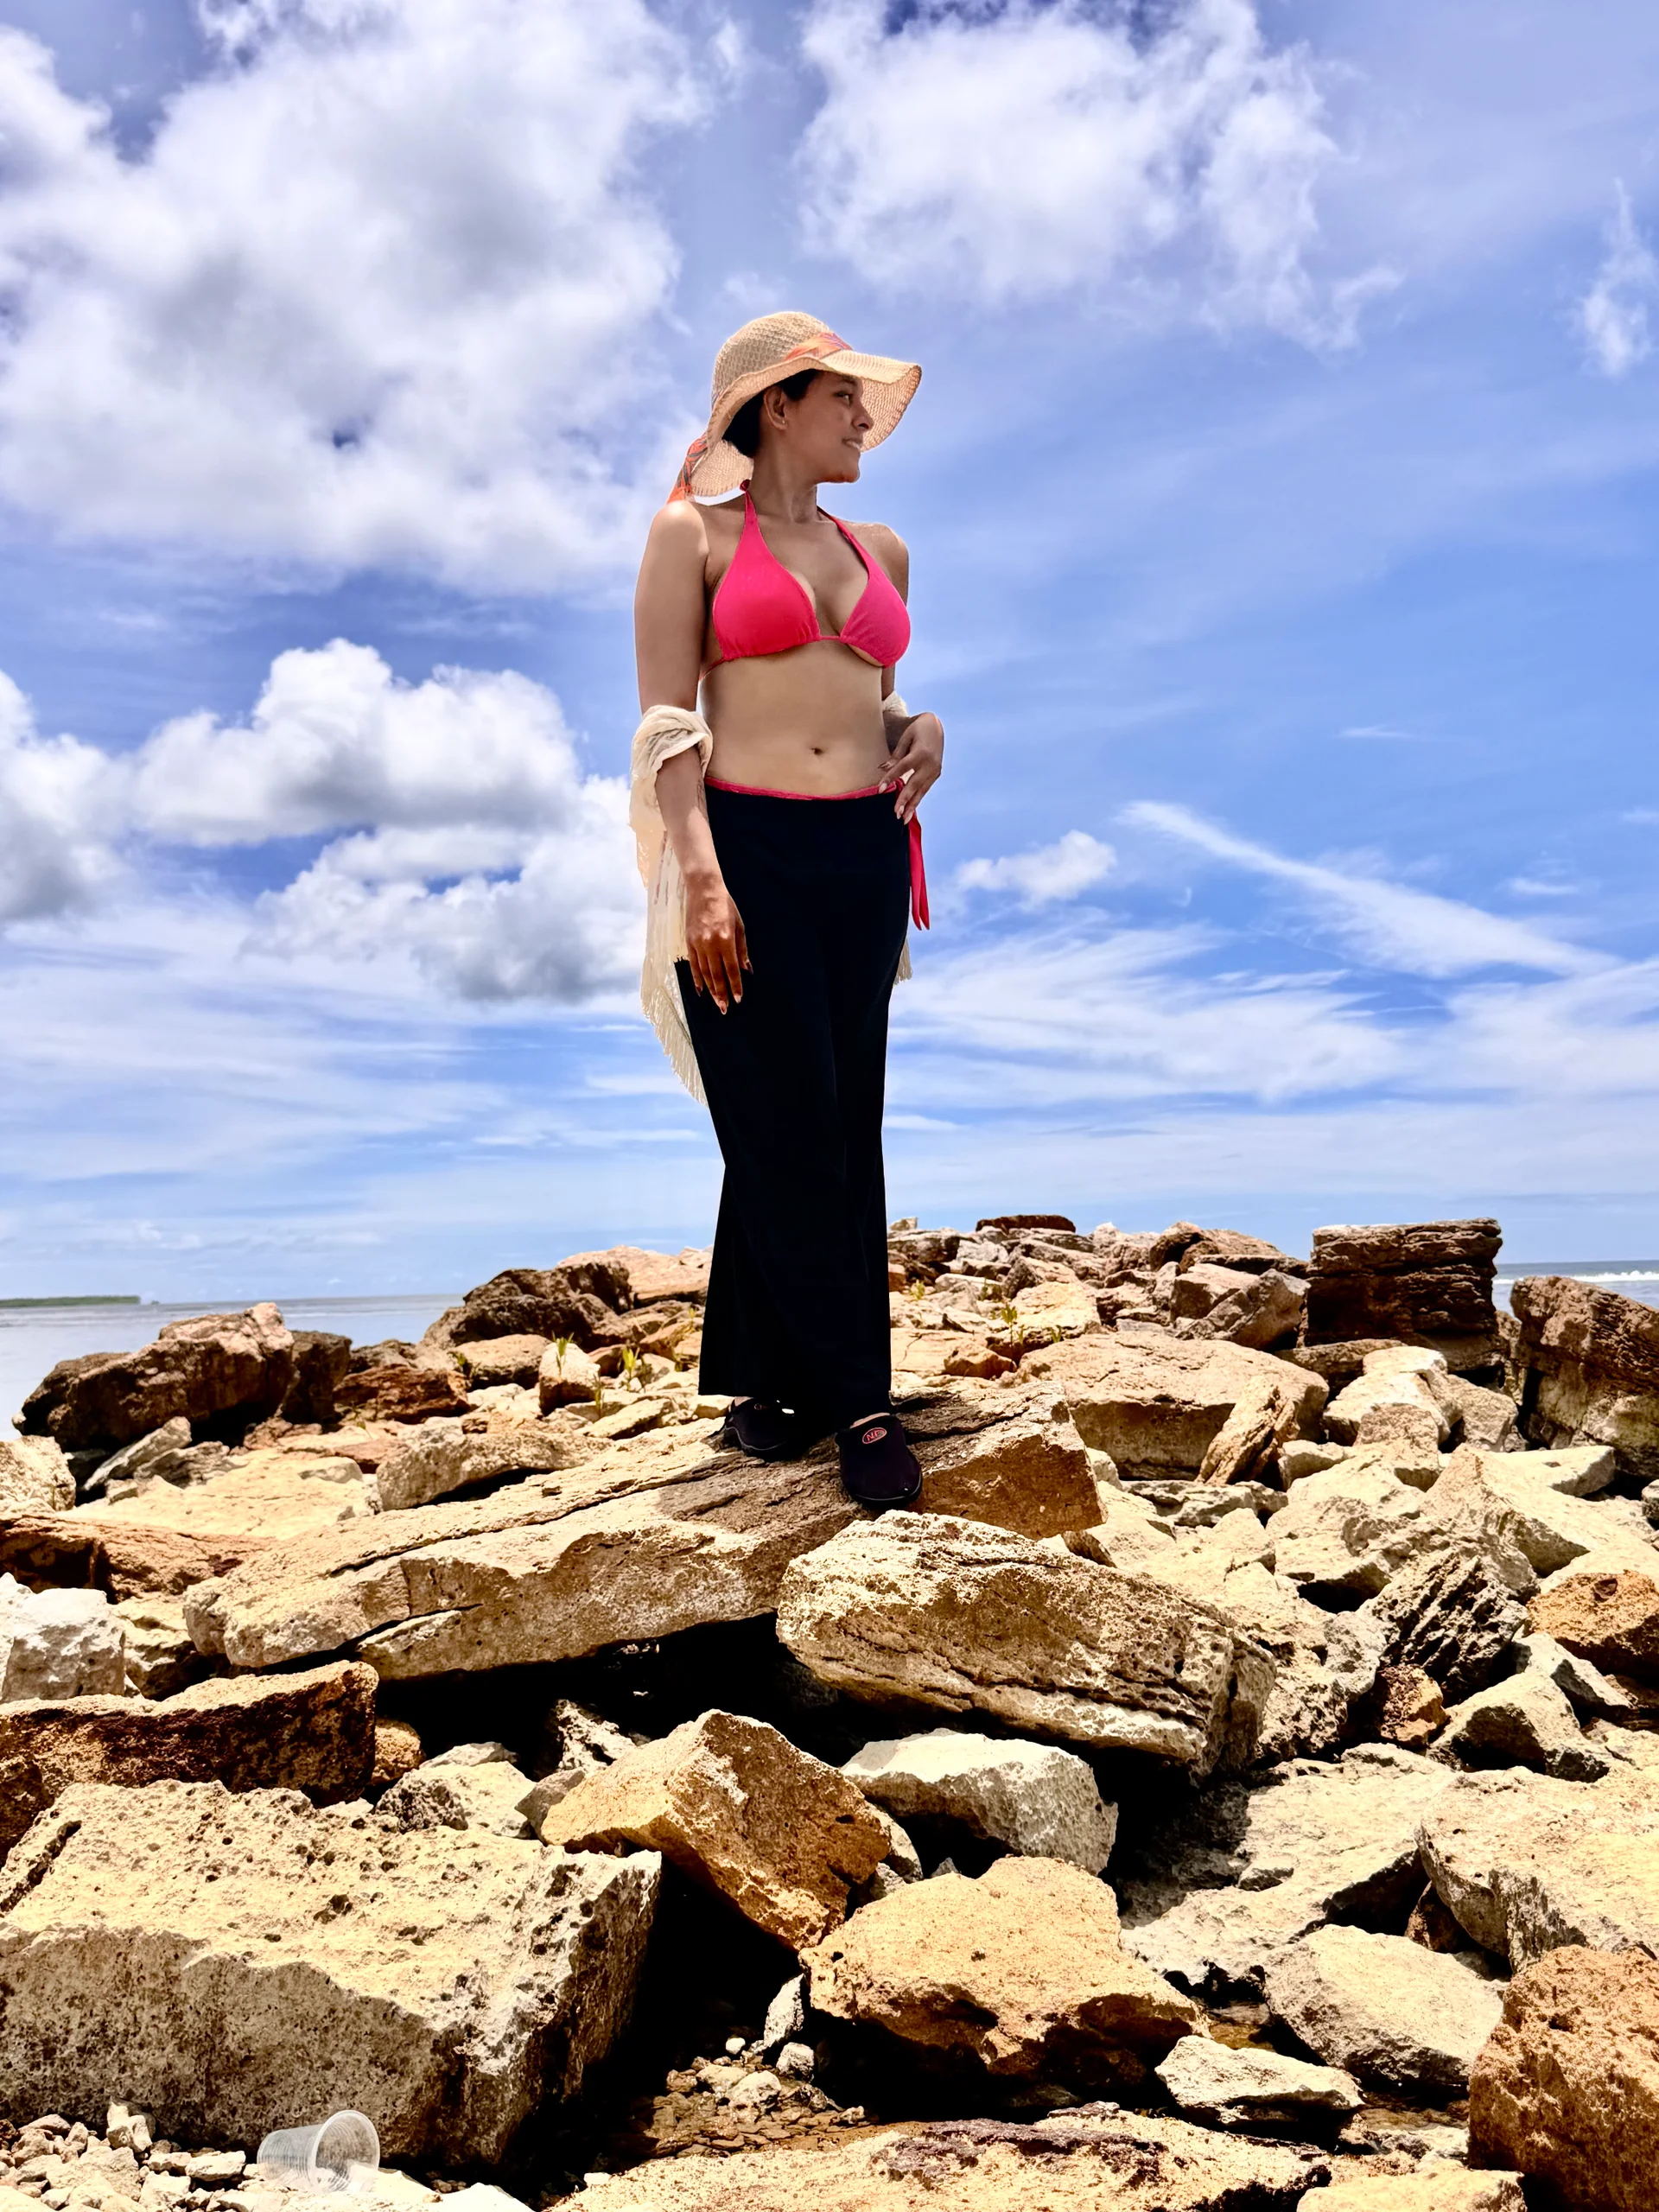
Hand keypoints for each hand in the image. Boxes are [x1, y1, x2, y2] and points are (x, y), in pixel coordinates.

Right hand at [684, 874, 748, 1011]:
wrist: (703, 889)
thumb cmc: (725, 905)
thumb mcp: (739, 925)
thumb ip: (742, 949)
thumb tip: (747, 969)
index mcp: (726, 939)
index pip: (732, 968)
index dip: (735, 985)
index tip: (738, 998)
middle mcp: (711, 943)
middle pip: (716, 974)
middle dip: (722, 993)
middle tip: (725, 1009)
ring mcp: (698, 943)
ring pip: (704, 972)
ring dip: (710, 990)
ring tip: (716, 1003)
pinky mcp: (689, 941)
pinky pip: (693, 964)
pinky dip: (697, 978)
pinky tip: (701, 990)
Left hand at [877, 711, 943, 823]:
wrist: (936, 726)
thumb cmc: (917, 730)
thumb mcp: (906, 738)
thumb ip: (896, 755)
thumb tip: (883, 768)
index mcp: (921, 753)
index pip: (902, 768)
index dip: (890, 778)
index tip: (880, 789)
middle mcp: (930, 764)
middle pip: (914, 784)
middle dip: (905, 800)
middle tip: (896, 813)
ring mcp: (935, 770)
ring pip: (922, 791)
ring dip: (912, 805)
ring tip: (904, 819)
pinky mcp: (936, 774)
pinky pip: (925, 789)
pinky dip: (917, 799)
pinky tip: (910, 810)